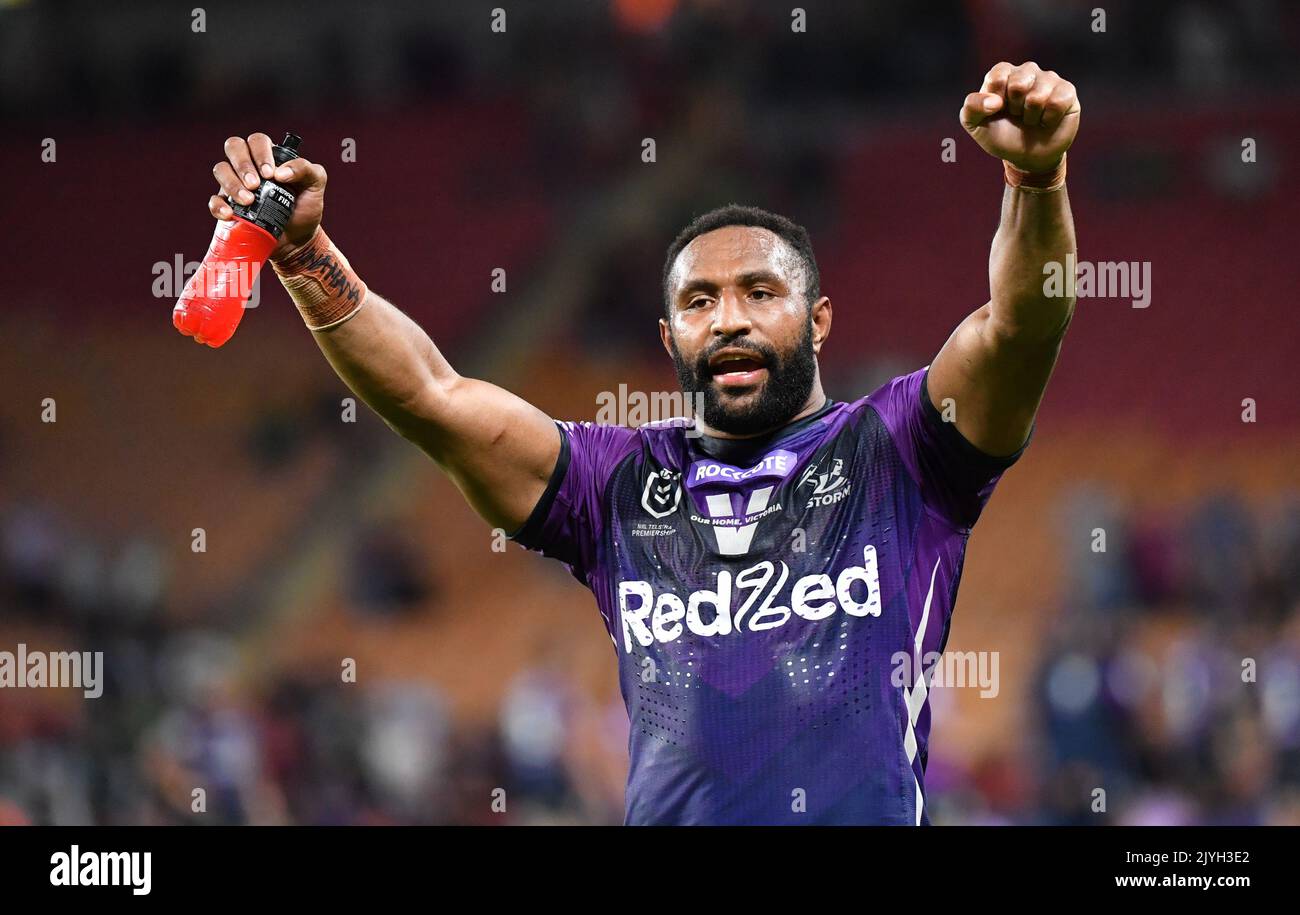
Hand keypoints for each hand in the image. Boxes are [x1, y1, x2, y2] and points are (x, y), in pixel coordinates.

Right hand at [208, 133, 326, 257]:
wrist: (299, 237)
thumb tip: (281, 172)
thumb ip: (306, 169)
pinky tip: (229, 214)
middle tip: (255, 185)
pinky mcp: (228, 205)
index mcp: (269, 157)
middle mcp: (248, 166)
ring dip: (232, 183)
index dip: (260, 153)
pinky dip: (218, 206)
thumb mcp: (315, 184)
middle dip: (242, 164)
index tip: (270, 174)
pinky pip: (214, 200)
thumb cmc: (306, 206)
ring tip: (248, 201)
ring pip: (221, 170)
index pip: (256, 141)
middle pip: (233, 148)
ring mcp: (235, 184)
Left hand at [960, 62, 1079, 173]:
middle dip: (1014, 109)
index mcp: (1004, 73)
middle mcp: (1027, 71)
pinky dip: (1048, 119)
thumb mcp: (975, 124)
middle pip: (1018, 84)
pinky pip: (1057, 102)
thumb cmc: (1000, 135)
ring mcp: (1049, 79)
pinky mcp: (1067, 91)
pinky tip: (1046, 121)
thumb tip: (995, 102)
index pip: (997, 76)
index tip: (998, 110)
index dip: (995, 100)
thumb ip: (972, 108)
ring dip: (1031, 117)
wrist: (1026, 156)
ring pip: (1037, 96)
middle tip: (1016, 116)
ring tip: (1031, 119)